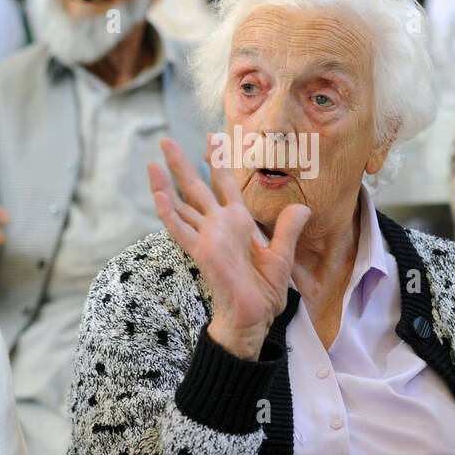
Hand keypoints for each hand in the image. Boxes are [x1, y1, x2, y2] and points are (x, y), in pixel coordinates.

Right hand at [148, 137, 310, 360]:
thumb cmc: (264, 291)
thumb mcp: (282, 255)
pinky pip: (181, 232)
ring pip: (180, 207)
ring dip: (165, 186)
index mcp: (237, 223)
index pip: (225, 185)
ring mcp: (207, 239)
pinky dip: (169, 215)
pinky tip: (159, 197)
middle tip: (166, 141)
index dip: (218, 161)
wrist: (255, 317)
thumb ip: (288, 229)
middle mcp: (218, 226)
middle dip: (182, 165)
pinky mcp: (202, 253)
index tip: (212, 138)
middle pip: (195, 189)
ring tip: (152, 164)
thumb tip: (302, 207)